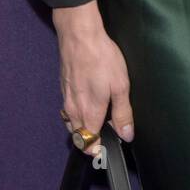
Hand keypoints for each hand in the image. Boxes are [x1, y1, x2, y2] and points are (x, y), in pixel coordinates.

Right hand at [53, 2, 133, 155]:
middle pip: (79, 136)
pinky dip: (77, 113)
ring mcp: (66, 99)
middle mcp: (74, 110)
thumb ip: (122, 113)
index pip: (88, 143)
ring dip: (82, 127)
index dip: (97, 150)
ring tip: (97, 121)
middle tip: (105, 138)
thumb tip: (126, 135)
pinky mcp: (63, 88)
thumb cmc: (102, 59)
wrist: (80, 36)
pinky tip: (87, 102)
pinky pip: (68, 109)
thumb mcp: (120, 86)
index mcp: (89, 113)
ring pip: (72, 123)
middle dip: (90, 141)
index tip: (105, 152)